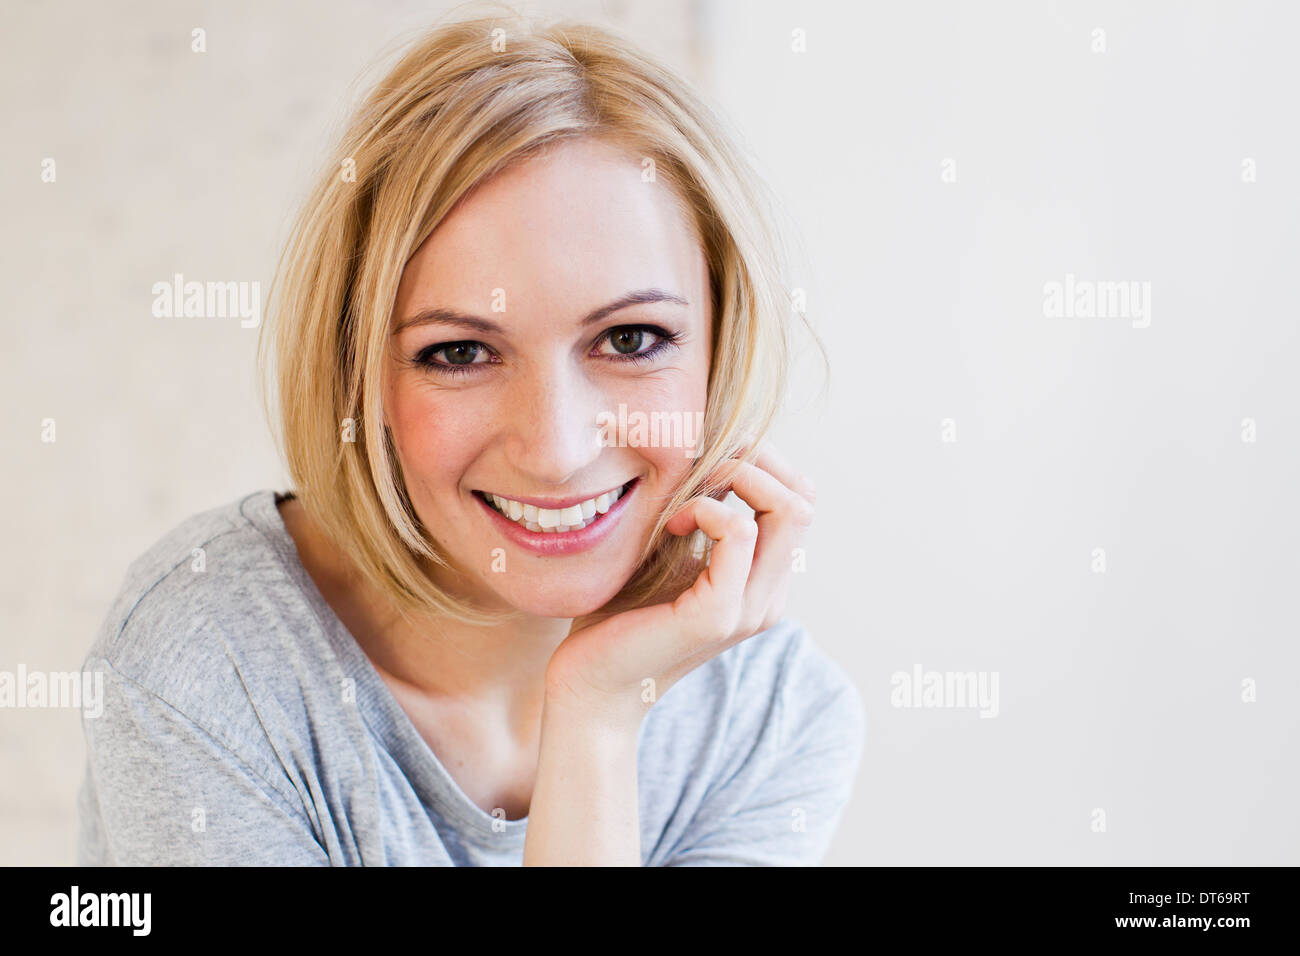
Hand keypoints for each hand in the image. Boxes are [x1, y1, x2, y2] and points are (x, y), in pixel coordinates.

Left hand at [543, 439, 815, 725]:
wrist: (590, 683)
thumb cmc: (618, 614)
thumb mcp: (666, 553)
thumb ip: (696, 515)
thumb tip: (708, 450)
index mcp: (762, 583)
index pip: (798, 500)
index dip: (760, 464)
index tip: (707, 461)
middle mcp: (768, 597)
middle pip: (804, 499)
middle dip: (756, 460)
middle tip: (702, 465)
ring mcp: (748, 608)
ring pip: (788, 509)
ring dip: (735, 478)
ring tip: (684, 499)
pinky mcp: (717, 615)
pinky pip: (739, 532)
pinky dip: (708, 508)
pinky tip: (672, 525)